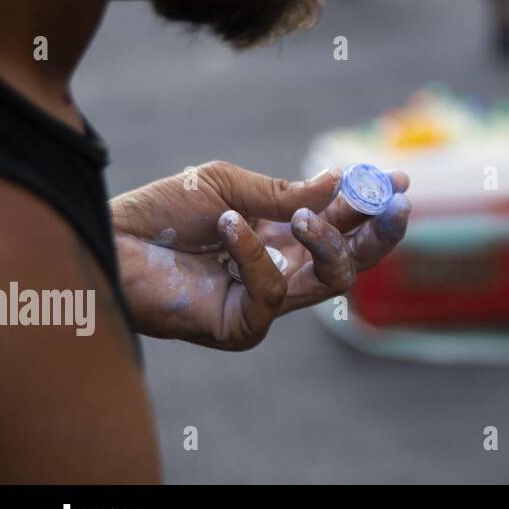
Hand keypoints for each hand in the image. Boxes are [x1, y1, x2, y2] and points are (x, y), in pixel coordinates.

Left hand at [112, 161, 410, 349]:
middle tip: (394, 204)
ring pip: (330, 281)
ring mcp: (265, 300)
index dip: (372, 204)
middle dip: (379, 232)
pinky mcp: (242, 327)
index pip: (343, 224)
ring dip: (327, 242)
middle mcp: (282, 269)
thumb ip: (285, 193)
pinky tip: (229, 226)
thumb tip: (342, 182)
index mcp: (283, 234)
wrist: (109, 240)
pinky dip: (256, 254)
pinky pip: (273, 294)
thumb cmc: (161, 212)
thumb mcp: (229, 187)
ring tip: (301, 215)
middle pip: (353, 260)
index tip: (399, 180)